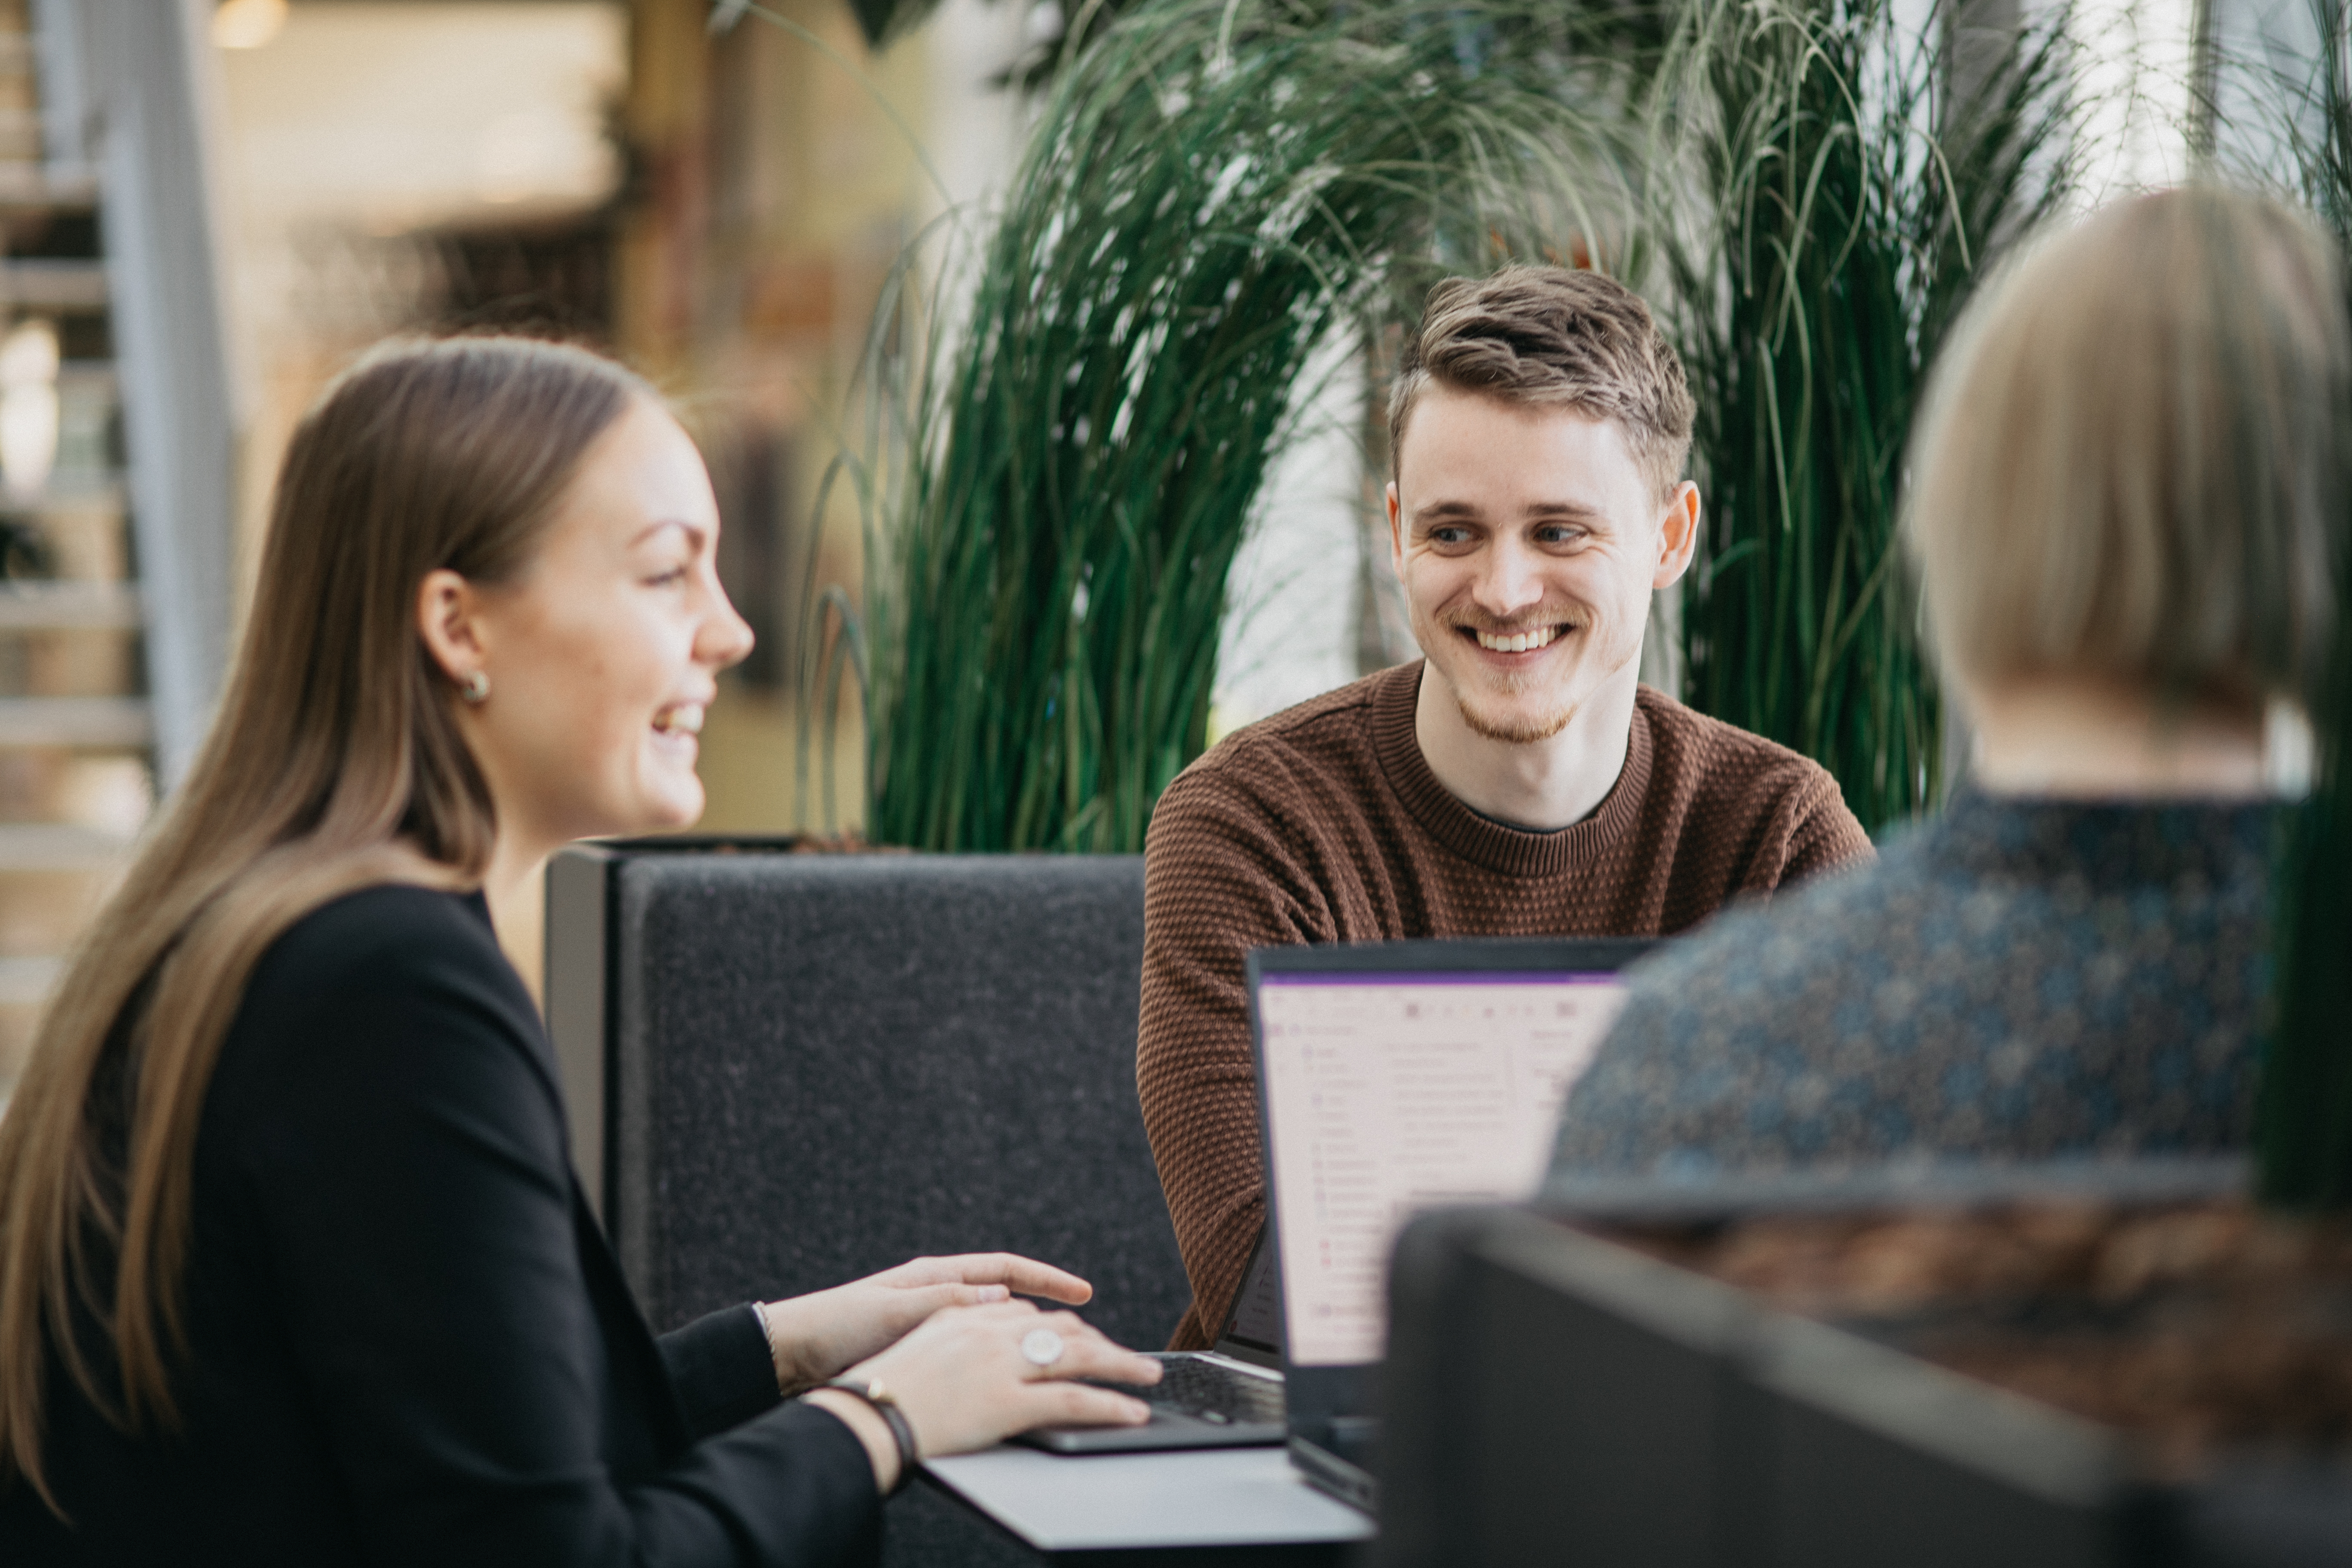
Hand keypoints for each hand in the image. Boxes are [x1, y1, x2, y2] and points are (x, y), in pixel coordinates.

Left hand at [760, 1253, 1095, 1390]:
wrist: (792, 1357)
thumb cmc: (836, 1327)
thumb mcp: (892, 1310)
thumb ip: (946, 1302)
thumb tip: (1002, 1296)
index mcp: (935, 1276)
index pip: (1006, 1269)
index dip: (1047, 1279)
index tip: (1083, 1293)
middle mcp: (939, 1296)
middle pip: (1008, 1300)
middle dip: (1048, 1315)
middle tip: (1085, 1338)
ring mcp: (932, 1326)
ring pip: (994, 1331)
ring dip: (1025, 1343)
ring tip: (1058, 1364)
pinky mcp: (922, 1354)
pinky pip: (973, 1356)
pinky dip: (997, 1365)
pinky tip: (1010, 1384)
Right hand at [809, 1299, 1161, 1486]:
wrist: (858, 1408)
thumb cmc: (872, 1379)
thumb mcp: (912, 1336)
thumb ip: (954, 1320)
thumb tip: (998, 1308)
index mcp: (962, 1310)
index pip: (1021, 1307)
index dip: (1054, 1317)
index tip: (1076, 1324)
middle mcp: (988, 1328)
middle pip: (1058, 1327)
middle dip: (1097, 1341)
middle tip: (1126, 1356)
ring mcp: (1001, 1363)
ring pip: (1076, 1355)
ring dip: (1119, 1365)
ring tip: (1147, 1375)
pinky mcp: (1009, 1401)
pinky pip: (1073, 1400)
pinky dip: (1108, 1404)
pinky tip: (1131, 1412)